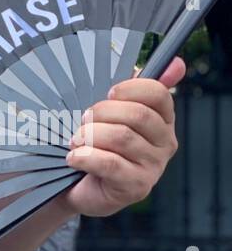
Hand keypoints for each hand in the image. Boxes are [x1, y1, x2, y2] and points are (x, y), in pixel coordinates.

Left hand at [64, 56, 184, 217]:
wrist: (80, 184)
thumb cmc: (98, 141)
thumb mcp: (112, 110)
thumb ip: (135, 85)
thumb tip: (177, 63)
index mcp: (163, 119)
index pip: (158, 94)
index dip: (130, 88)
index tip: (107, 93)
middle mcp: (165, 143)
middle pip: (137, 114)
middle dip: (102, 112)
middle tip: (83, 119)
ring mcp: (154, 167)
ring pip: (121, 137)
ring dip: (90, 135)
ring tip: (76, 140)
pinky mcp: (137, 187)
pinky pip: (110, 163)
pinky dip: (85, 156)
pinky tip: (73, 157)